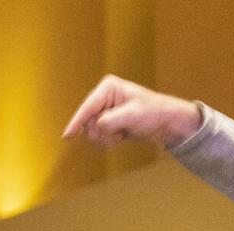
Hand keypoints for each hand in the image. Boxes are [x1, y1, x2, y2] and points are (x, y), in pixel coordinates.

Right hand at [63, 75, 202, 148]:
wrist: (166, 122)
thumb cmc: (153, 113)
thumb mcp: (133, 115)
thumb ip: (112, 120)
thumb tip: (97, 126)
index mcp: (108, 88)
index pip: (88, 107)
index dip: (77, 122)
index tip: (67, 136)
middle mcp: (103, 97)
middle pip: (88, 122)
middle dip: (102, 132)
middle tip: (118, 133)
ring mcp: (104, 110)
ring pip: (92, 131)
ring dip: (106, 137)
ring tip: (121, 134)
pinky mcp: (107, 122)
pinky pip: (99, 136)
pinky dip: (108, 140)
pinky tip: (120, 136)